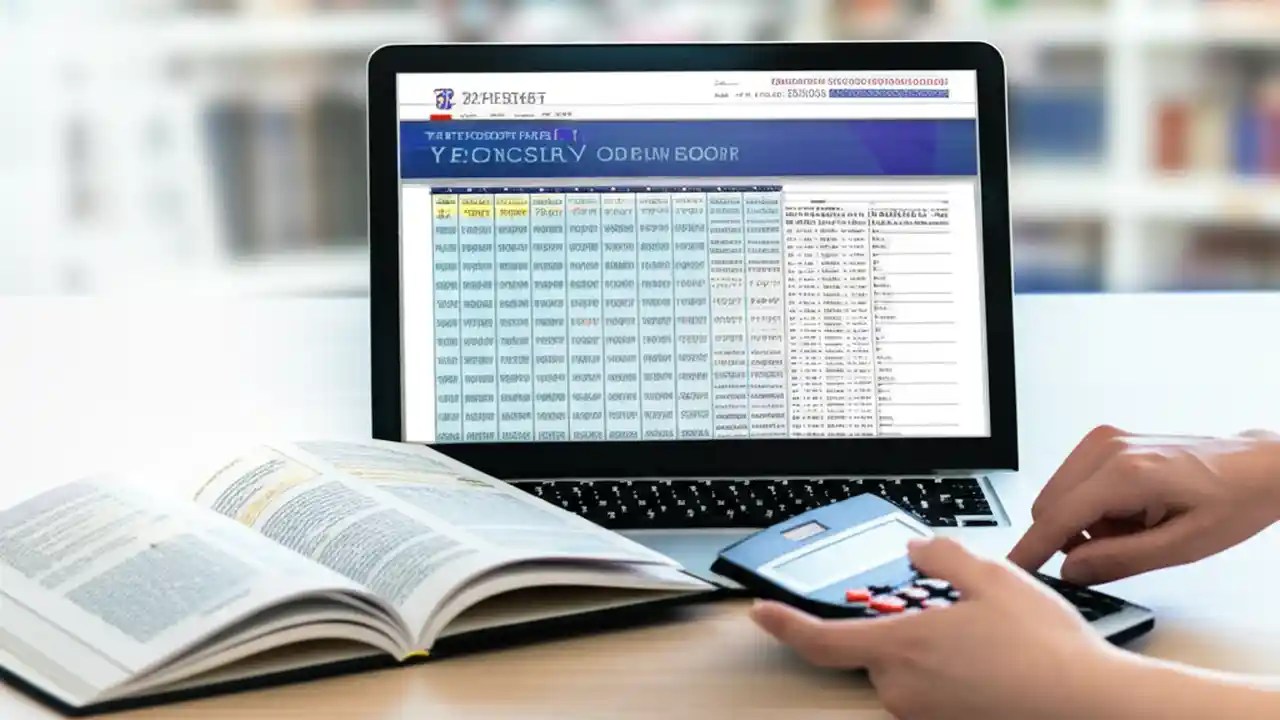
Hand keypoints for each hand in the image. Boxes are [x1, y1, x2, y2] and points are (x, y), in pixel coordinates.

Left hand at [750, 538, 1129, 719]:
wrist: (1088, 704)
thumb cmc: (1046, 650)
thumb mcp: (992, 578)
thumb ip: (941, 557)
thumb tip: (917, 551)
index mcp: (903, 648)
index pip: (820, 639)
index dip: (784, 624)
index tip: (760, 612)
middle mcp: (903, 688)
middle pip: (873, 648)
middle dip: (900, 623)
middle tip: (953, 609)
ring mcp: (924, 713)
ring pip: (903, 668)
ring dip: (927, 647)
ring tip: (986, 636)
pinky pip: (928, 690)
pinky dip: (947, 670)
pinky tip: (990, 659)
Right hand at [1008, 426, 1279, 584]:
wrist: (1257, 468)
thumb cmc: (1232, 501)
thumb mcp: (1183, 546)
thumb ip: (1120, 560)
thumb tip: (1072, 569)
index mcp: (1127, 473)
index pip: (1058, 518)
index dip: (1032, 549)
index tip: (1013, 570)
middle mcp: (1107, 448)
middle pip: (1049, 507)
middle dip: (1071, 538)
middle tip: (1116, 552)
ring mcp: (1103, 440)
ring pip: (1058, 498)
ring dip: (1083, 524)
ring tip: (1133, 529)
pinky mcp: (1103, 441)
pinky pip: (1073, 485)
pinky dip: (1091, 508)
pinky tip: (1129, 513)